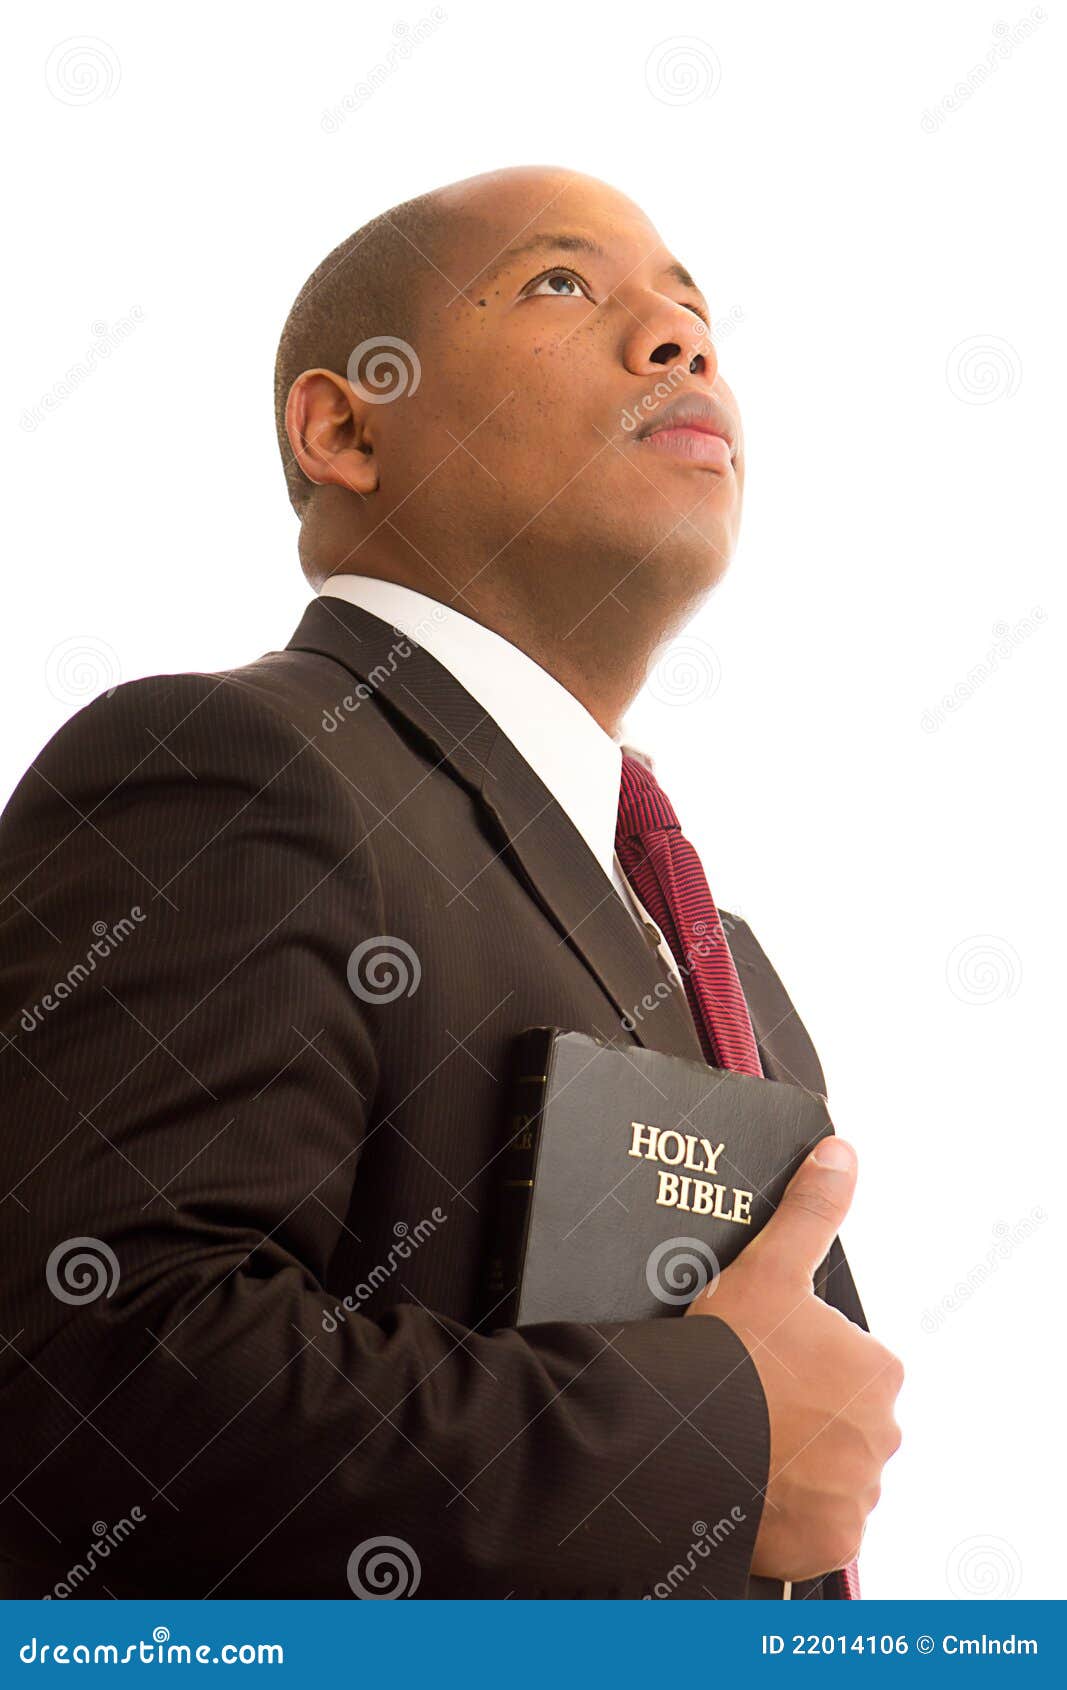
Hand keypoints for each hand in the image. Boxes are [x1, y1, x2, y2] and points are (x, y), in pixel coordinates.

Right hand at [684, 1136, 902, 1580]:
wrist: (683, 1442)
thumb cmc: (727, 1355)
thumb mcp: (768, 1268)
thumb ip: (811, 1209)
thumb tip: (840, 1152)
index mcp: (879, 1369)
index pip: (847, 1362)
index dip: (799, 1358)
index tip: (760, 1360)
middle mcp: (884, 1434)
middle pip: (840, 1418)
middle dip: (802, 1412)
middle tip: (747, 1399)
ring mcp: (859, 1493)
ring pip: (829, 1470)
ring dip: (796, 1460)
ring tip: (742, 1440)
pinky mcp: (832, 1541)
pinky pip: (816, 1523)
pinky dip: (790, 1510)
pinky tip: (752, 1482)